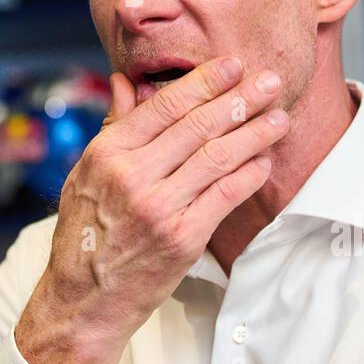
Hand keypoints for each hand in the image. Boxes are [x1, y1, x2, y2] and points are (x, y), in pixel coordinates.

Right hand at [13, 56, 288, 363]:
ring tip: (278, 119)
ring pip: (217, 158)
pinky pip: (225, 197)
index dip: (204, 82)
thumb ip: (114, 126)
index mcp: (108, 154)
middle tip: (270, 82)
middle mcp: (132, 177)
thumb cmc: (85, 232)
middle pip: (197, 127)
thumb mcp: (85, 172)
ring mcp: (159, 209)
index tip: (232, 65)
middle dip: (239, 100)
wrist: (85, 299)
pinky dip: (248, 176)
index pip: (164, 107)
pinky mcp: (182, 239)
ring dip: (254, 135)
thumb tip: (126, 81)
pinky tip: (264, 161)